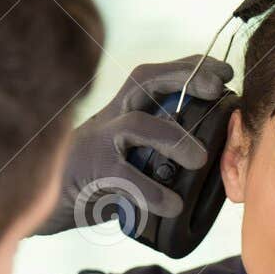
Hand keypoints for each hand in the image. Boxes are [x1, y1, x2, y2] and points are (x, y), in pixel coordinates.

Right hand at [35, 54, 233, 234]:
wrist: (51, 202)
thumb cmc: (101, 177)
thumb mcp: (132, 155)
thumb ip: (161, 149)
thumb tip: (213, 155)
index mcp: (124, 108)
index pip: (156, 76)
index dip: (189, 67)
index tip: (223, 72)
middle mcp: (111, 116)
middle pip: (145, 83)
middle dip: (184, 80)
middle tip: (217, 92)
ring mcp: (100, 141)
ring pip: (137, 125)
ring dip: (173, 138)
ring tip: (200, 159)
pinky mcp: (91, 172)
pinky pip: (124, 176)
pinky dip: (152, 191)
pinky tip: (174, 205)